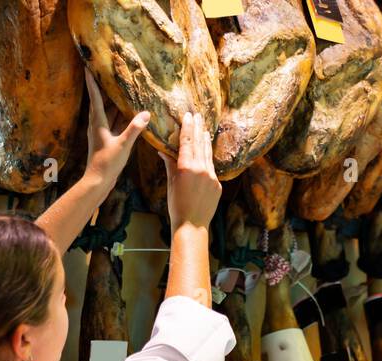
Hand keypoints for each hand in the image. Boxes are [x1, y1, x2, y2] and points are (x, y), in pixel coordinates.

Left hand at [83, 70, 148, 192]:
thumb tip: (146, 113)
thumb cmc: (107, 163)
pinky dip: (119, 116)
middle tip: (108, 72)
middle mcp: (97, 124)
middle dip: (103, 87)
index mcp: (98, 122)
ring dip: (113, 102)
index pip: (95, 96)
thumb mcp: (123, 145)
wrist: (97, 181)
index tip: (87, 66)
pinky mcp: (106, 140)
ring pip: (107, 112)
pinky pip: (112, 123)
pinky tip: (128, 113)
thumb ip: (134, 129)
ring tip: (121, 89)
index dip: (91, 81)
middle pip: (100, 101)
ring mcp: (101, 132)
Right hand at [163, 111, 220, 231]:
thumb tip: (163, 150)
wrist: (192, 225)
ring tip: (204, 128)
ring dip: (205, 140)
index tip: (188, 115)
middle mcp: (202, 169)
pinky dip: (208, 158)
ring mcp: (212, 177)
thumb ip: (170, 164)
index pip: (187, 141)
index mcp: (187, 167)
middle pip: (199, 144)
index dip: (188, 127)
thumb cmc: (176, 206)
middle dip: (198, 128)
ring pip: (208, 154)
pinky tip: (207, 151)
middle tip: (198, 115)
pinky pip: (212, 167)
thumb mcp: (171, 183)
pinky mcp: (218, 185)